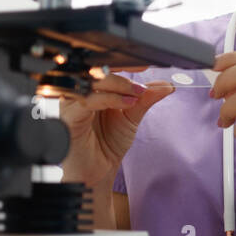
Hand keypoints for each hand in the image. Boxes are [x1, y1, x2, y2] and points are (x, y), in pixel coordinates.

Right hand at [58, 67, 174, 185]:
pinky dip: (108, 99)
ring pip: (90, 82)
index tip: (145, 67)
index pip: (105, 68)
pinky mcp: (68, 117)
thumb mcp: (132, 117)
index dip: (124, 64)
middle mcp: (79, 93)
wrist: (98, 171)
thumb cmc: (108, 144)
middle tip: (142, 88)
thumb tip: (166, 85)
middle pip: (96, 72)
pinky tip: (125, 104)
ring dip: (117, 86)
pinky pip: (86, 101)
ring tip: (136, 96)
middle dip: (123, 78)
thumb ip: (146, 99)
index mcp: (93, 89)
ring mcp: (71, 104)